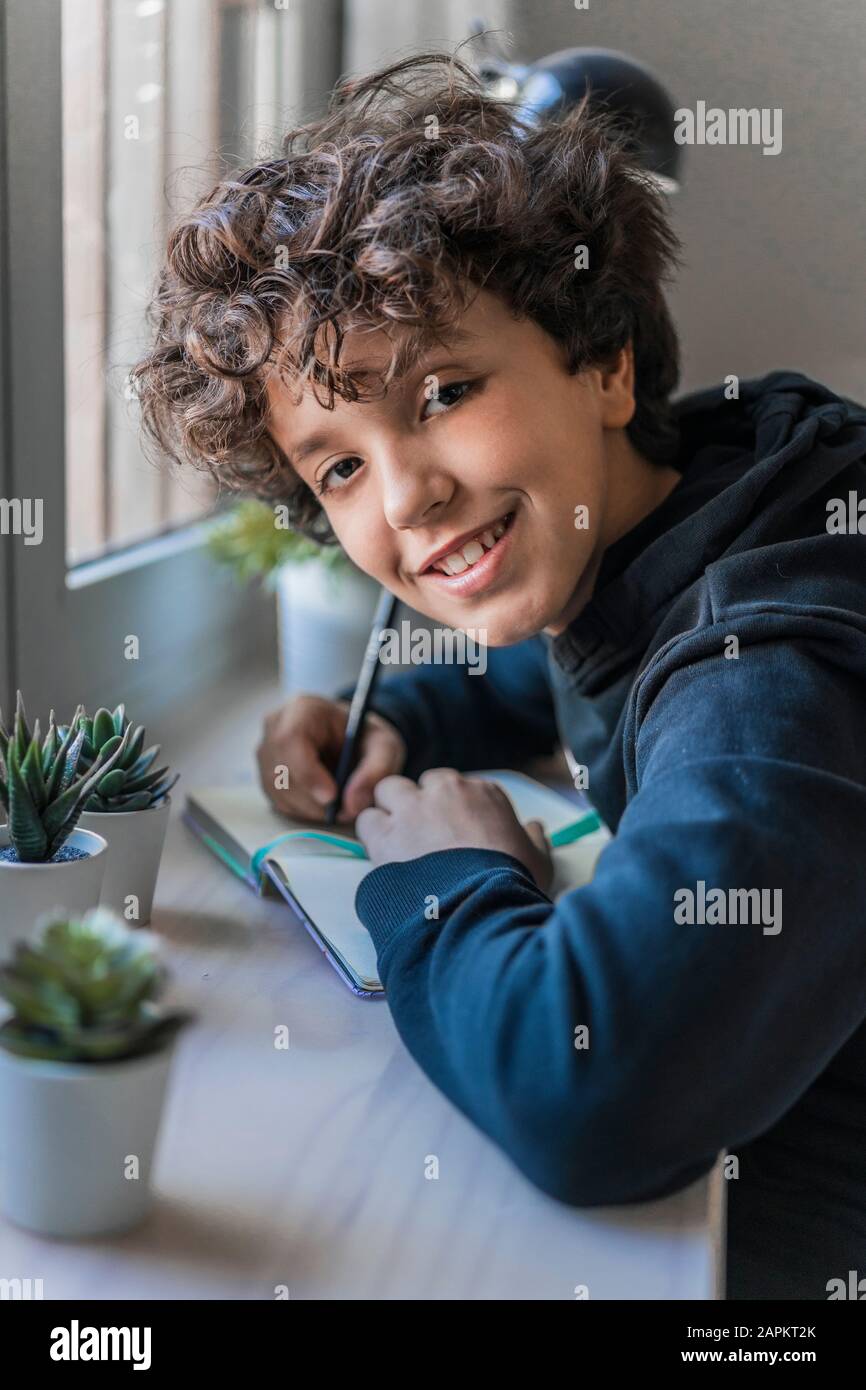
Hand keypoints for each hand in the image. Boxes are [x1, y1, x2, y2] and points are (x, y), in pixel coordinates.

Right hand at [256, 694, 407, 823]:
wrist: (352, 740)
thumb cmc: (365, 738)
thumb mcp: (384, 747)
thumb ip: (376, 771)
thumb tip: (353, 804)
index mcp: (303, 709)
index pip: (290, 739)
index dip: (307, 772)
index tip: (331, 796)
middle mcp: (275, 727)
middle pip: (281, 770)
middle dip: (313, 798)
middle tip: (345, 809)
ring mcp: (266, 752)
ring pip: (278, 791)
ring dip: (311, 808)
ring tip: (340, 804)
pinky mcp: (266, 776)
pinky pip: (279, 802)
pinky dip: (304, 811)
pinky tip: (325, 802)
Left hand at [355, 768, 553, 893]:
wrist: (482, 907)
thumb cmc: (514, 882)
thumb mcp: (539, 858)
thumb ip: (534, 837)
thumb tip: (534, 827)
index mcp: (484, 792)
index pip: (458, 787)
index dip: (453, 810)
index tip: (454, 833)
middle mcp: (446, 791)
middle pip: (424, 783)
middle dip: (422, 803)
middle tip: (425, 835)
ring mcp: (412, 809)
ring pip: (388, 790)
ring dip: (391, 811)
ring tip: (398, 841)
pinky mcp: (385, 834)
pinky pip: (367, 819)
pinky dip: (372, 834)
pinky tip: (382, 856)